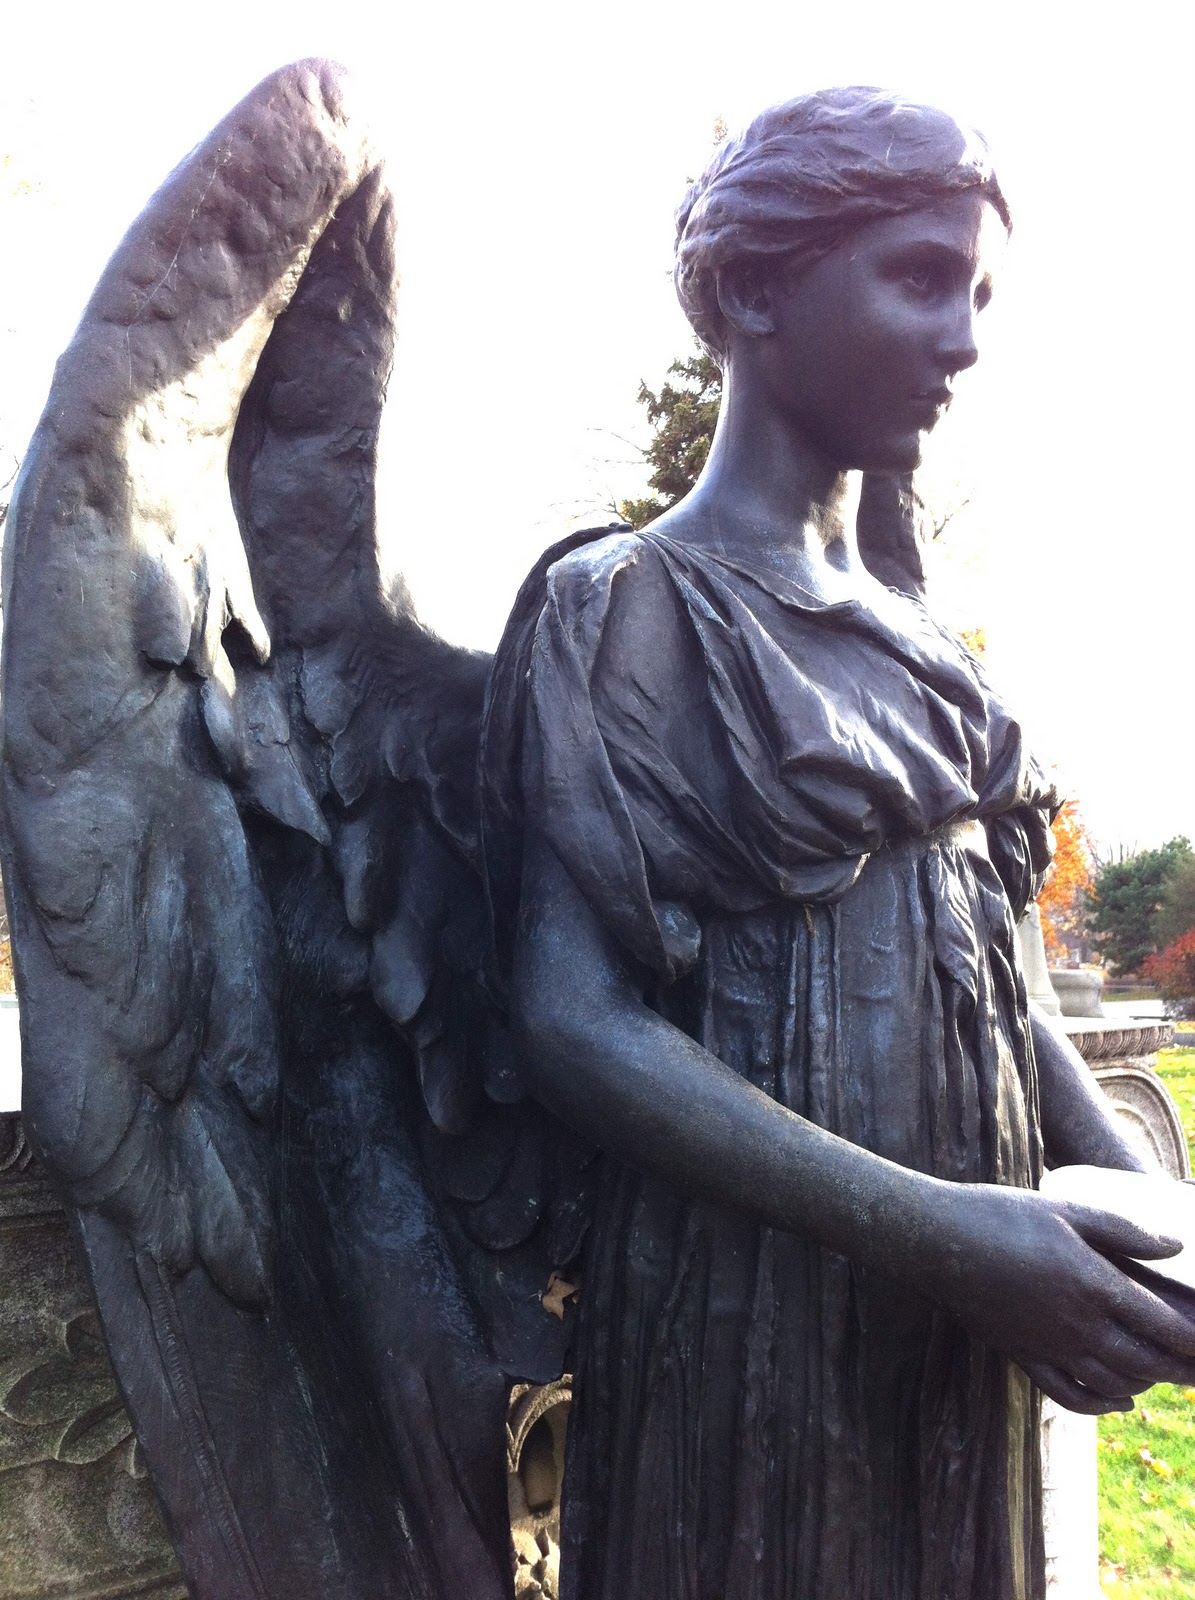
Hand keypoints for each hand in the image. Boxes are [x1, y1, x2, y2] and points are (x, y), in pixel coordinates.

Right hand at [916, 1182, 1194, 1413]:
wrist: (937, 1241)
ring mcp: (1049, 1346)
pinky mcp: (1023, 1357)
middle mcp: (1076, 1325)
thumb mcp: (1065, 1210)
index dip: (1192, 1339)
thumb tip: (1174, 1248)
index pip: (1159, 1323)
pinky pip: (1070, 1396)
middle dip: (1179, 1369)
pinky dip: (1101, 1405)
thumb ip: (1122, 1231)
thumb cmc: (1000, 1215)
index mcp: (1092, 1283)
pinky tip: (1119, 1400)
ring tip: (1165, 1377)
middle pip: (1144, 1361)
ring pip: (1113, 1383)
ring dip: (1146, 1384)